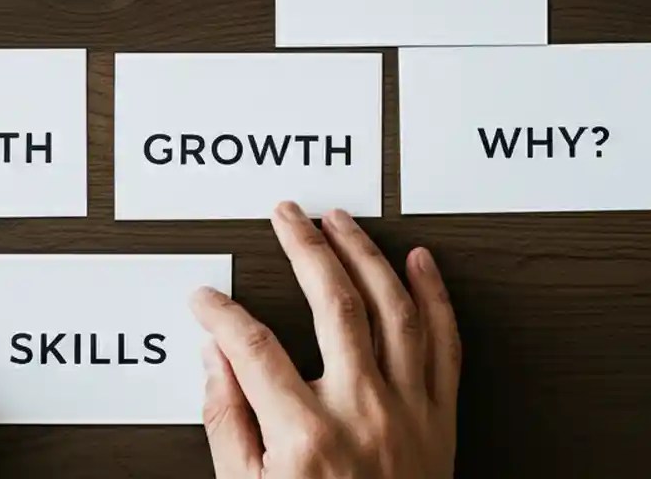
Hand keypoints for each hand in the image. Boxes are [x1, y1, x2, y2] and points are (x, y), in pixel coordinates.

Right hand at [192, 202, 459, 477]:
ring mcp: (408, 411)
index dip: (221, 313)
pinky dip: (435, 295)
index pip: (252, 346)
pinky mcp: (440, 418)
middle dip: (304, 246)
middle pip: (332, 303)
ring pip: (393, 307)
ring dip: (367, 253)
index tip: (205, 300)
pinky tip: (419, 262)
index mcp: (306, 435)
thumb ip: (227, 423)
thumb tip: (215, 360)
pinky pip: (446, 342)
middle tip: (286, 214)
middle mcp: (361, 412)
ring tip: (343, 220)